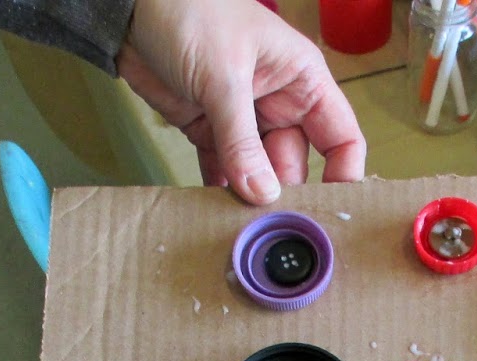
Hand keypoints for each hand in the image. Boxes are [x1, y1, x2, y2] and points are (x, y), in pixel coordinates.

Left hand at [118, 0, 366, 203]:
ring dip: (249, 196)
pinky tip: (214, 209)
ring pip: (259, 172)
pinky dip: (219, 189)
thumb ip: (242, 141)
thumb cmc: (190, 14)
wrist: (132, 6)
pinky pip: (223, 170)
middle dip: (285, 193)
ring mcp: (244, 120)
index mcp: (302, 80)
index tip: (330, 207)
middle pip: (297, 164)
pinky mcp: (210, 130)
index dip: (344, 173)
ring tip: (242, 222)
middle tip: (272, 223)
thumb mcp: (223, 77)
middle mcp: (280, 103)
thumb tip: (264, 194)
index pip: (342, 136)